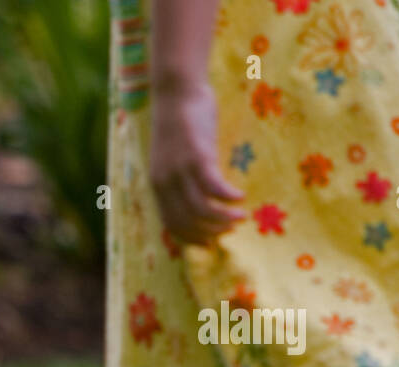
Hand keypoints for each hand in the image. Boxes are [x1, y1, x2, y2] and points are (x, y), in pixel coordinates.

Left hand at [149, 82, 244, 245]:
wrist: (176, 92)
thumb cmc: (180, 123)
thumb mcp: (174, 157)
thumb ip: (181, 178)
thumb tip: (200, 198)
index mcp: (158, 185)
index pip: (171, 223)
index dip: (191, 238)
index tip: (210, 243)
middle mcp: (165, 182)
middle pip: (187, 221)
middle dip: (210, 232)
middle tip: (230, 230)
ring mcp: (180, 169)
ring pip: (200, 209)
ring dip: (222, 219)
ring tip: (240, 217)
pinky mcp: (196, 156)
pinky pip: (213, 187)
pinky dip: (228, 197)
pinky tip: (240, 196)